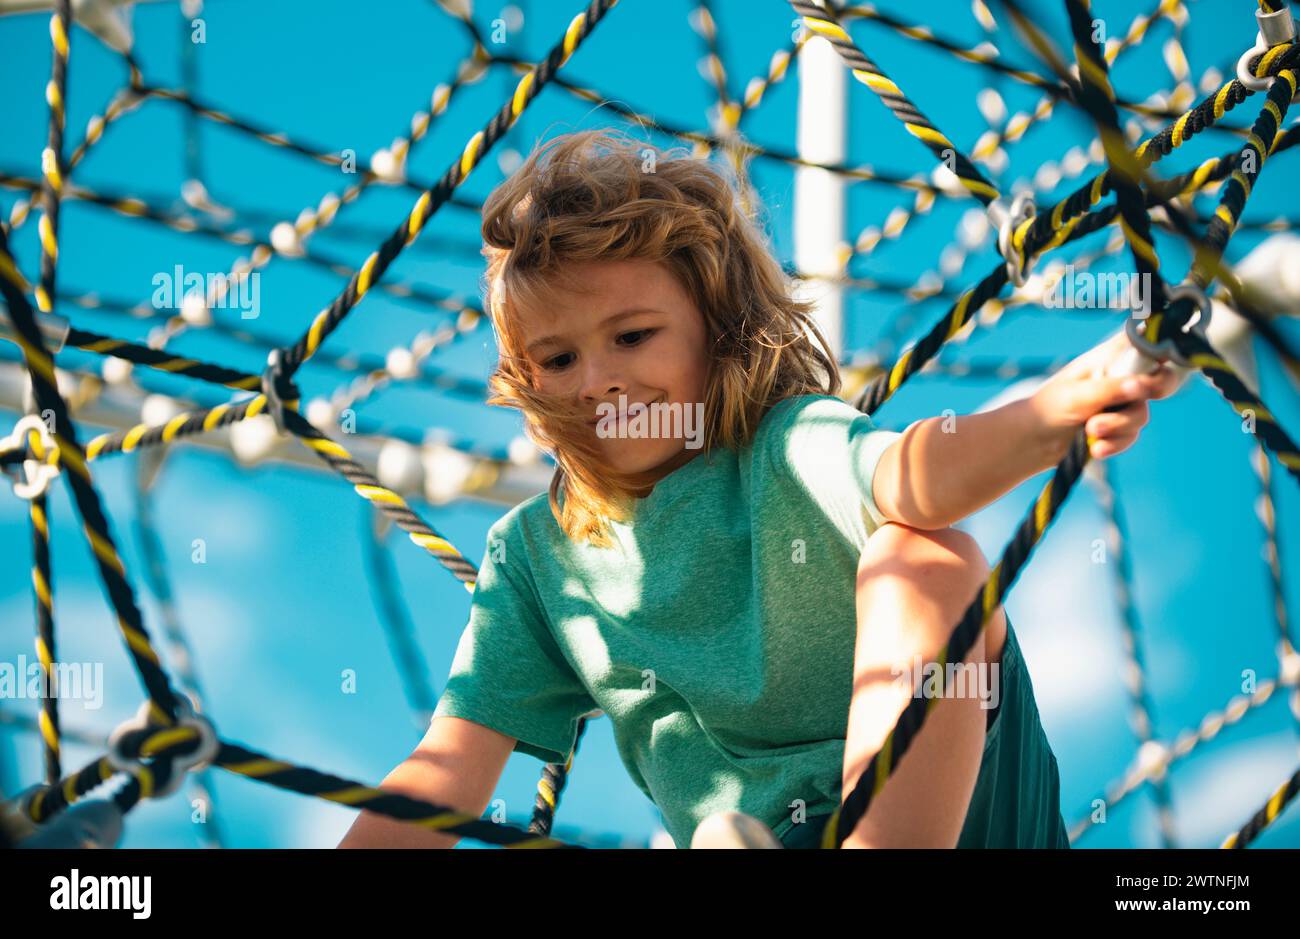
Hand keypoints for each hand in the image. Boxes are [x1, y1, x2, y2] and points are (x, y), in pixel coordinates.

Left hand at [1028, 329, 1183, 460]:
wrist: (1035, 439)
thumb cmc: (1051, 406)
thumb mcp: (1079, 394)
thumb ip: (1112, 389)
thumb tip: (1142, 385)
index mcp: (1112, 356)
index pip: (1149, 346)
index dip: (1163, 355)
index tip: (1155, 370)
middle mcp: (1123, 377)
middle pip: (1161, 381)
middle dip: (1148, 396)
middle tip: (1135, 400)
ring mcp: (1123, 402)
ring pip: (1141, 415)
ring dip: (1117, 426)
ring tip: (1090, 429)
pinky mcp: (1120, 426)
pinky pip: (1132, 436)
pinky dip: (1115, 443)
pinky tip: (1096, 448)